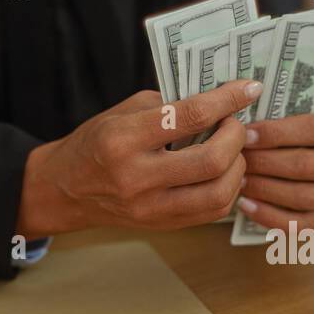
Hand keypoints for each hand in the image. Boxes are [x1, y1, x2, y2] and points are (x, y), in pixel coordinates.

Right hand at [16, 80, 262, 236]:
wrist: (65, 190)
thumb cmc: (96, 143)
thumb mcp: (124, 112)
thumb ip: (170, 105)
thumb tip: (219, 100)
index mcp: (124, 139)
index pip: (189, 115)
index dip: (227, 99)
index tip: (248, 87)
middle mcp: (137, 177)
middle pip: (212, 161)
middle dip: (236, 137)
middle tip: (236, 123)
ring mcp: (151, 208)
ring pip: (219, 193)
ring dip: (238, 167)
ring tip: (233, 150)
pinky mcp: (162, 225)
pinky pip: (212, 211)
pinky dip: (229, 189)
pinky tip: (225, 172)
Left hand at [239, 112, 313, 230]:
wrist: (311, 159)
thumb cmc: (295, 134)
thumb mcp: (295, 116)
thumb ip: (277, 115)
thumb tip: (240, 122)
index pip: (313, 130)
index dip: (276, 134)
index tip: (246, 135)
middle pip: (306, 166)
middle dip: (266, 163)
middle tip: (238, 159)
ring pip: (303, 196)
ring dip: (265, 189)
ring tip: (239, 181)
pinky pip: (298, 224)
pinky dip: (269, 216)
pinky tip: (245, 205)